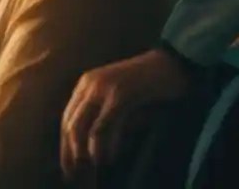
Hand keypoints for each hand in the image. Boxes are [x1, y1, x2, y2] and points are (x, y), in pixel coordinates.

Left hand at [60, 48, 194, 180]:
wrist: (173, 63)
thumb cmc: (150, 85)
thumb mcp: (120, 99)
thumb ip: (104, 118)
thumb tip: (92, 149)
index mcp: (85, 83)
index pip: (66, 118)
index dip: (65, 145)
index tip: (67, 166)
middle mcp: (89, 83)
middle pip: (70, 125)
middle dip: (70, 153)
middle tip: (73, 175)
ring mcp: (103, 88)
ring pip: (82, 127)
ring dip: (85, 152)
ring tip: (92, 168)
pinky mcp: (120, 95)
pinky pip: (104, 126)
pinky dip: (104, 145)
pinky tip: (109, 158)